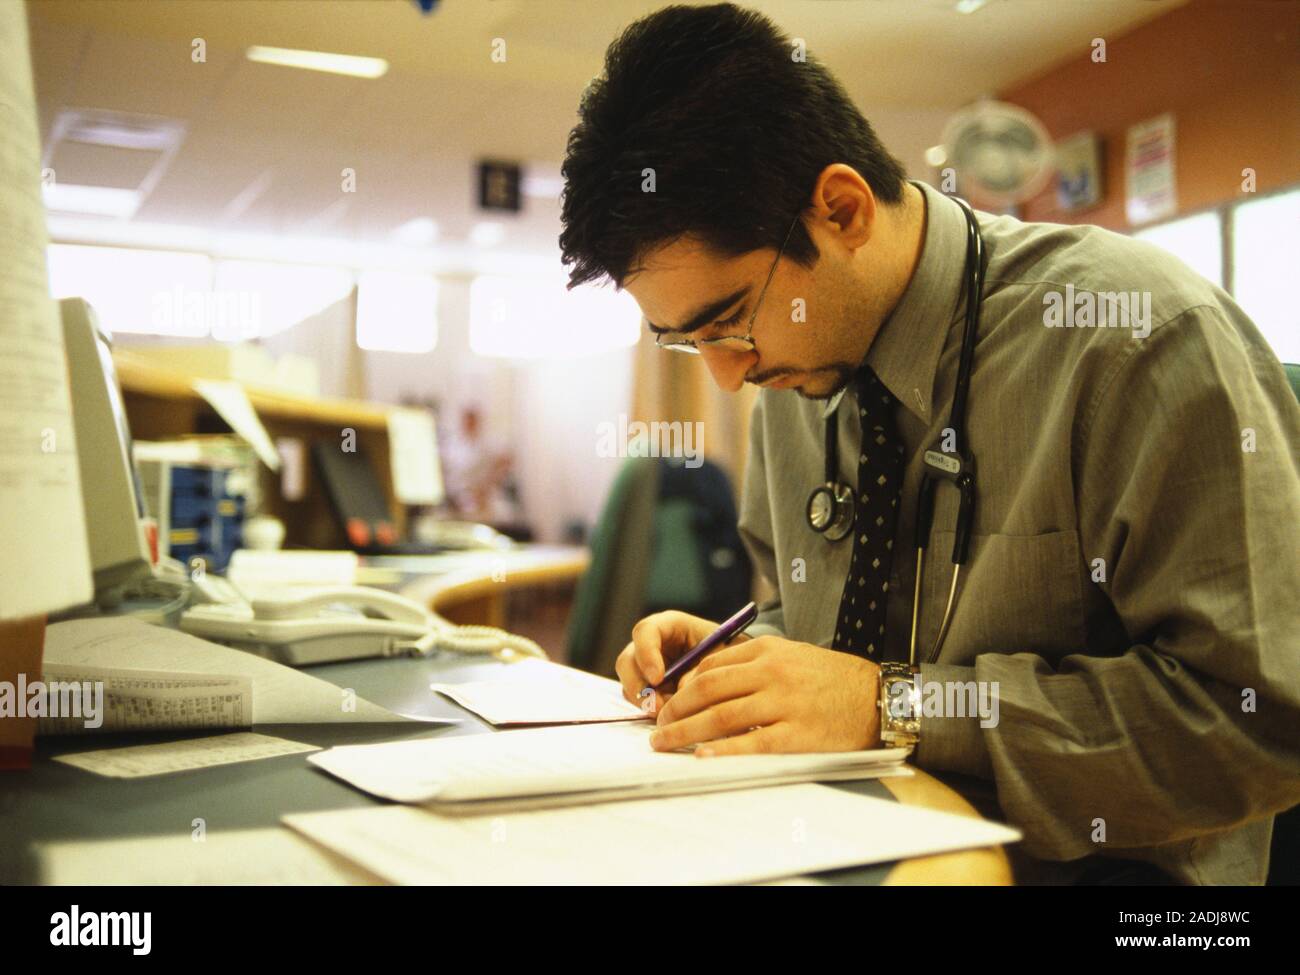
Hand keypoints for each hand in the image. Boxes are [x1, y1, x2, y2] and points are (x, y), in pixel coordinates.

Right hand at [615, 611, 750, 714]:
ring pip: (629, 684)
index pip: (646, 631)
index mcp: (670, 625)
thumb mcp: (721, 657)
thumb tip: (681, 691)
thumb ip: (700, 670)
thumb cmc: (730, 653)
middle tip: (658, 707)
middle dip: (638, 686)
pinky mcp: (649, 688)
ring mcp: (647, 667)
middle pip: (627, 660)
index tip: (657, 678)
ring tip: (670, 715)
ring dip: (645, 702)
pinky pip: (638, 701)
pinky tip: (671, 716)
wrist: (737, 668)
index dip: (646, 654)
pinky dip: (651, 710)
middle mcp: (652, 644)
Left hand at [648, 636, 881, 754]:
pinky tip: (701, 757)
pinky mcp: (796, 734)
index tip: (670, 701)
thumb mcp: (792, 656)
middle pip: (707, 690)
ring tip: (664, 743)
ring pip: (720, 717)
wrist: (878, 697)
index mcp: (768, 651)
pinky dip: (721, 751)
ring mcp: (783, 703)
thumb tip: (707, 682)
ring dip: (685, 731)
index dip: (683, 687)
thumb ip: (752, 664)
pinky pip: (750, 744)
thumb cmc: (832, 679)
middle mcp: (772, 673)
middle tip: (658, 726)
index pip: (711, 666)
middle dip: (675, 709)